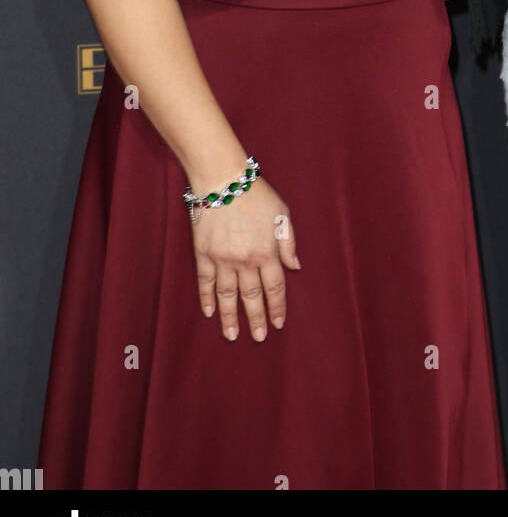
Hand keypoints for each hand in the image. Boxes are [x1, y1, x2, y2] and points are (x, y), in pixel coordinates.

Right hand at [191, 176, 300, 341]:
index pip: (274, 288)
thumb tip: (295, 267)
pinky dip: (207, 298)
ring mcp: (222, 258)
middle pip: (252, 296)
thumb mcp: (282, 214)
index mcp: (267, 252)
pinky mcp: (203, 253)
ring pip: (227, 295)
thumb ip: (289, 242)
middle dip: (256, 319)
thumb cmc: (256, 193)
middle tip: (258, 337)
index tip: (277, 324)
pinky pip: (205, 281)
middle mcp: (245, 260)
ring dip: (230, 317)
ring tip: (232, 335)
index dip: (276, 308)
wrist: (223, 179)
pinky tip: (209, 312)